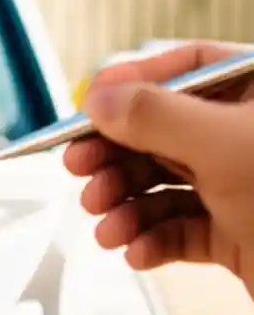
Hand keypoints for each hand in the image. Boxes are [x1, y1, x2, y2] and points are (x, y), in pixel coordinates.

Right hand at [64, 42, 253, 296]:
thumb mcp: (224, 144)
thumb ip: (154, 114)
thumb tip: (98, 97)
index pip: (187, 65)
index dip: (131, 82)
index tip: (87, 106)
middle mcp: (250, 136)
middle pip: (161, 129)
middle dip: (115, 156)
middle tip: (78, 170)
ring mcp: (246, 186)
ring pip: (163, 181)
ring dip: (123, 204)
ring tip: (105, 222)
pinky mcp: (239, 233)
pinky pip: (179, 227)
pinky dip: (149, 239)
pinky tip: (134, 249)